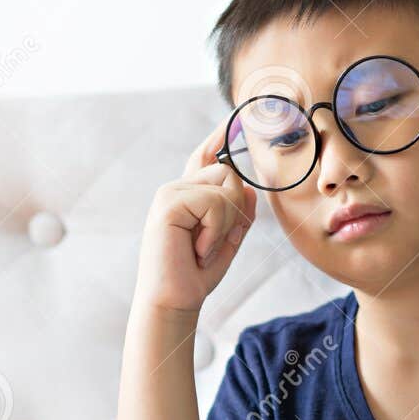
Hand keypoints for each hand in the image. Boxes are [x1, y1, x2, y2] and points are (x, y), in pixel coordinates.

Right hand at [132, 122, 257, 316]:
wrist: (173, 301)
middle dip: (235, 210)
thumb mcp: (225, 240)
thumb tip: (250, 189)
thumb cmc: (195, 275)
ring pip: (226, 187)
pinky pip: (214, 203)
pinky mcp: (168, 204)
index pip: (204, 158)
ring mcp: (169, 193)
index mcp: (187, 195)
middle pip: (228, 172)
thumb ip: (238, 214)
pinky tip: (197, 249)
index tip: (232, 118)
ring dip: (225, 224)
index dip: (218, 138)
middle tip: (213, 242)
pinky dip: (215, 231)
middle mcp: (175, 188)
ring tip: (203, 248)